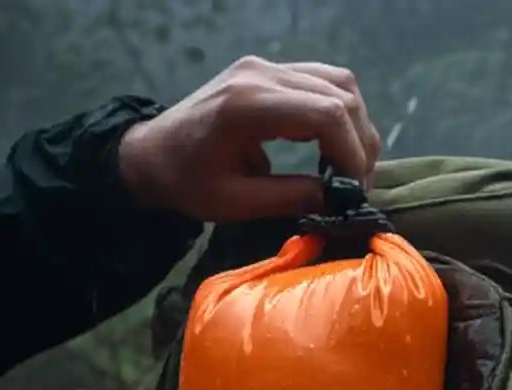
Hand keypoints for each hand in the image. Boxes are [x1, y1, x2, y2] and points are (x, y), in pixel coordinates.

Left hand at [119, 55, 381, 221]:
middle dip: (360, 143)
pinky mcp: (270, 69)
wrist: (152, 152)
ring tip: (351, 166)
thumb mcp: (234, 202)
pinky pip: (323, 80)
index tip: (353, 190)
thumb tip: (340, 201)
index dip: (351, 152)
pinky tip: (335, 144)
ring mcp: (266, 65)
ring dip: (356, 125)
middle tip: (356, 185)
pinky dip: (341, 111)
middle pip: (340, 95)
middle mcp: (261, 73)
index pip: (326, 113)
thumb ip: (290, 198)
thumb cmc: (185, 181)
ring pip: (339, 82)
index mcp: (246, 104)